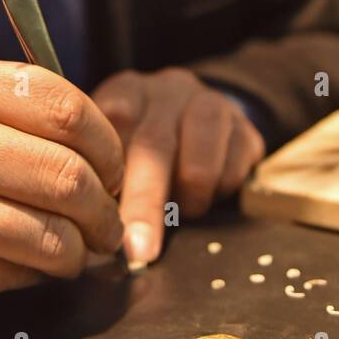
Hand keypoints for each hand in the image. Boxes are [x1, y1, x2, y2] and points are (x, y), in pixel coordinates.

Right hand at [0, 51, 124, 314]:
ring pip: (47, 236)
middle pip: (65, 175)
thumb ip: (12, 100)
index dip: (107, 145)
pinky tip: (34, 266)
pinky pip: (13, 274)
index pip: (64, 108)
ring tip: (82, 249)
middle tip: (108, 220)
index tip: (113, 168)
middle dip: (104, 207)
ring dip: (80, 251)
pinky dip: (38, 274)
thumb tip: (103, 144)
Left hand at [90, 67, 265, 266]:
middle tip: (138, 249)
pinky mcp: (247, 130)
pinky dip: (220, 192)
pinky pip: (235, 171)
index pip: (115, 118)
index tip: (100, 209)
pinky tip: (210, 192)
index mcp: (128, 90)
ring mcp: (213, 104)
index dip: (109, 166)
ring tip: (185, 209)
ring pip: (200, 160)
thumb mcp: (116, 145)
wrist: (203, 124)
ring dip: (190, 198)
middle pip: (154, 146)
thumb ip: (102, 174)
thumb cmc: (144, 147)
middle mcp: (169, 89)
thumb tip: (91, 228)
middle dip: (145, 204)